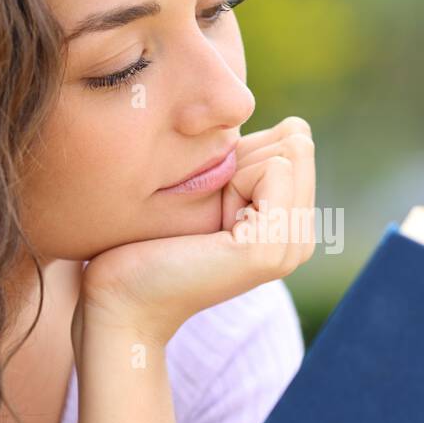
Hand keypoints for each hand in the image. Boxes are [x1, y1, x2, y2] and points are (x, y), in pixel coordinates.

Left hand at [74, 116, 315, 348]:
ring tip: (209, 220)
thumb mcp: (215, 188)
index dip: (244, 152)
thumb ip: (252, 160)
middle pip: (296, 146)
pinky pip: (276, 169)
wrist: (122, 298)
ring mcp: (291, 248)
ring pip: (289, 154)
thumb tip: (296, 125)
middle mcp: (301, 240)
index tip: (211, 198)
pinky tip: (211, 225)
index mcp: (293, 227)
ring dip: (236, 169)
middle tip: (207, 211)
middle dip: (244, 158)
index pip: (296, 143)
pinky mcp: (270, 248)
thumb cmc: (151, 240)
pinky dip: (235, 179)